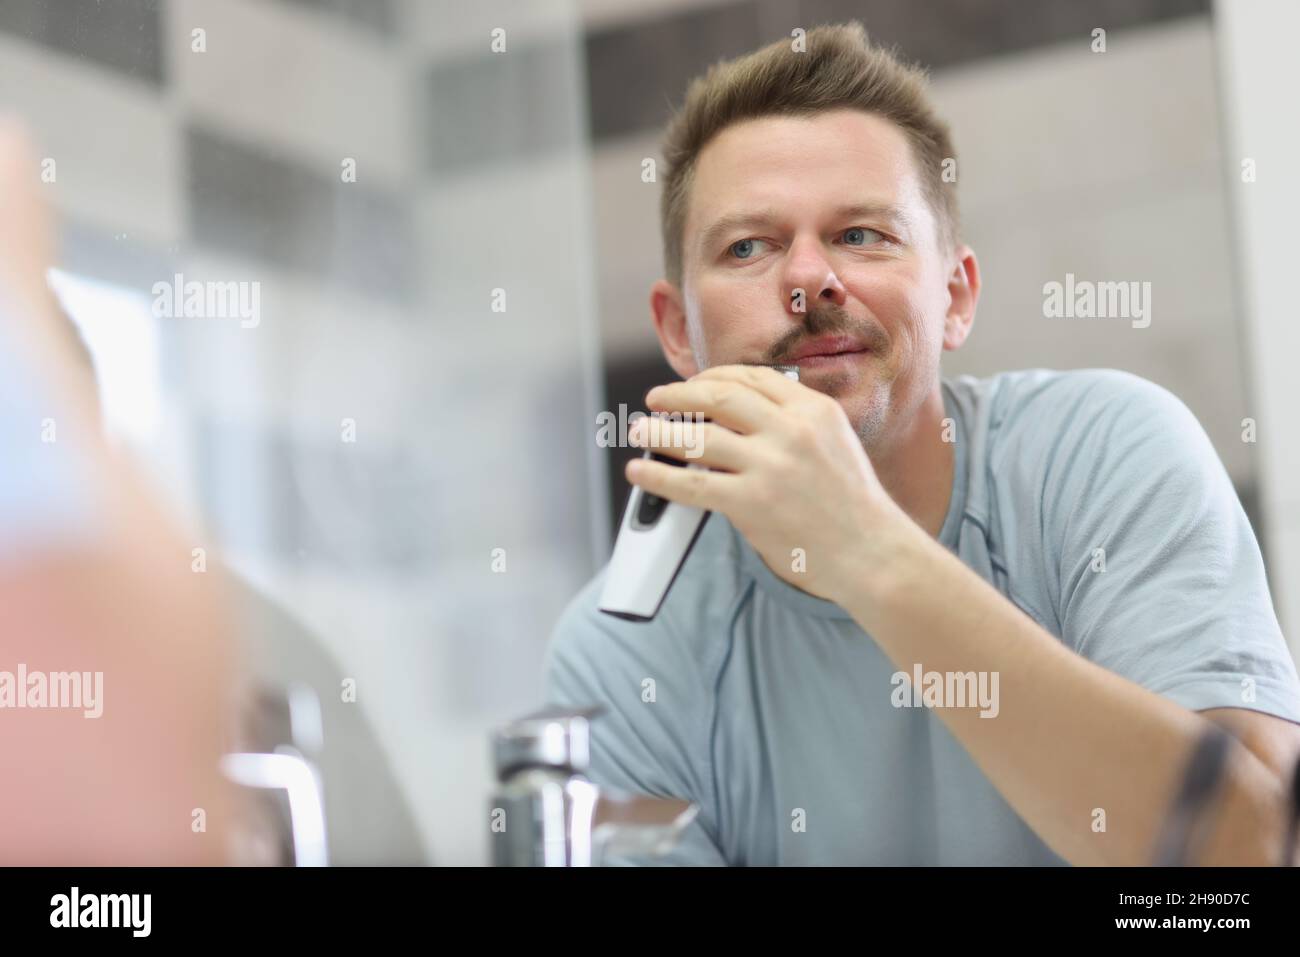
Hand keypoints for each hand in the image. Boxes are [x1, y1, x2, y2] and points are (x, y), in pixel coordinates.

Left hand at [627, 364, 905, 602]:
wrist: (871, 551)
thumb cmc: (851, 503)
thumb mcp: (833, 441)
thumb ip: (792, 422)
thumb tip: (734, 414)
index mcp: (814, 409)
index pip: (752, 378)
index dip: (712, 377)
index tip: (693, 384)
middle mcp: (792, 430)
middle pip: (720, 396)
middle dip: (680, 394)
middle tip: (656, 399)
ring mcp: (771, 466)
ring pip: (699, 437)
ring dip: (660, 432)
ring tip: (640, 432)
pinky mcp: (752, 502)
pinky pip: (692, 483)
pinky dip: (657, 475)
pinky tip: (639, 471)